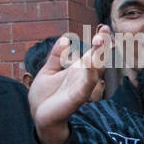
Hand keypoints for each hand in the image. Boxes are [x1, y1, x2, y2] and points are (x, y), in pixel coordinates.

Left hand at [30, 26, 108, 143]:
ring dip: (98, 57)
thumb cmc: (45, 95)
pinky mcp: (76, 98)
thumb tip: (65, 39)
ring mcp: (82, 87)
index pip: (93, 53)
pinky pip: (86, 86)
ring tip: (100, 41)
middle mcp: (83, 77)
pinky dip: (90, 76)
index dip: (100, 41)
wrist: (39, 115)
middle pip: (98, 59)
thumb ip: (56, 56)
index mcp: (78, 70)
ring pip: (95, 71)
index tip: (104, 28)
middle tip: (104, 31)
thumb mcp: (48, 70)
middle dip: (102, 46)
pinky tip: (92, 64)